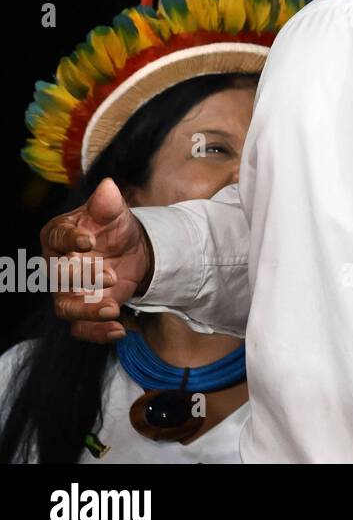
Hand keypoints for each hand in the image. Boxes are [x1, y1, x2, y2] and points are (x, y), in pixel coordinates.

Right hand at [40, 177, 152, 342]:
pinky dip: (97, 332)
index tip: (88, 241)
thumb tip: (108, 186)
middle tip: (110, 276)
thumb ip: (108, 203)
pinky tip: (118, 330)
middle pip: (57, 277)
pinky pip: (82, 328)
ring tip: (113, 308)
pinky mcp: (84, 311)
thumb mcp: (115, 213)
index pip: (56, 238)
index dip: (69, 240)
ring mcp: (68, 291)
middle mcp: (57, 267)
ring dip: (87, 311)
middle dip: (81, 278)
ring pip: (65, 308)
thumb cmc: (113, 228)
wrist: (130, 251)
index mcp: (59, 237)